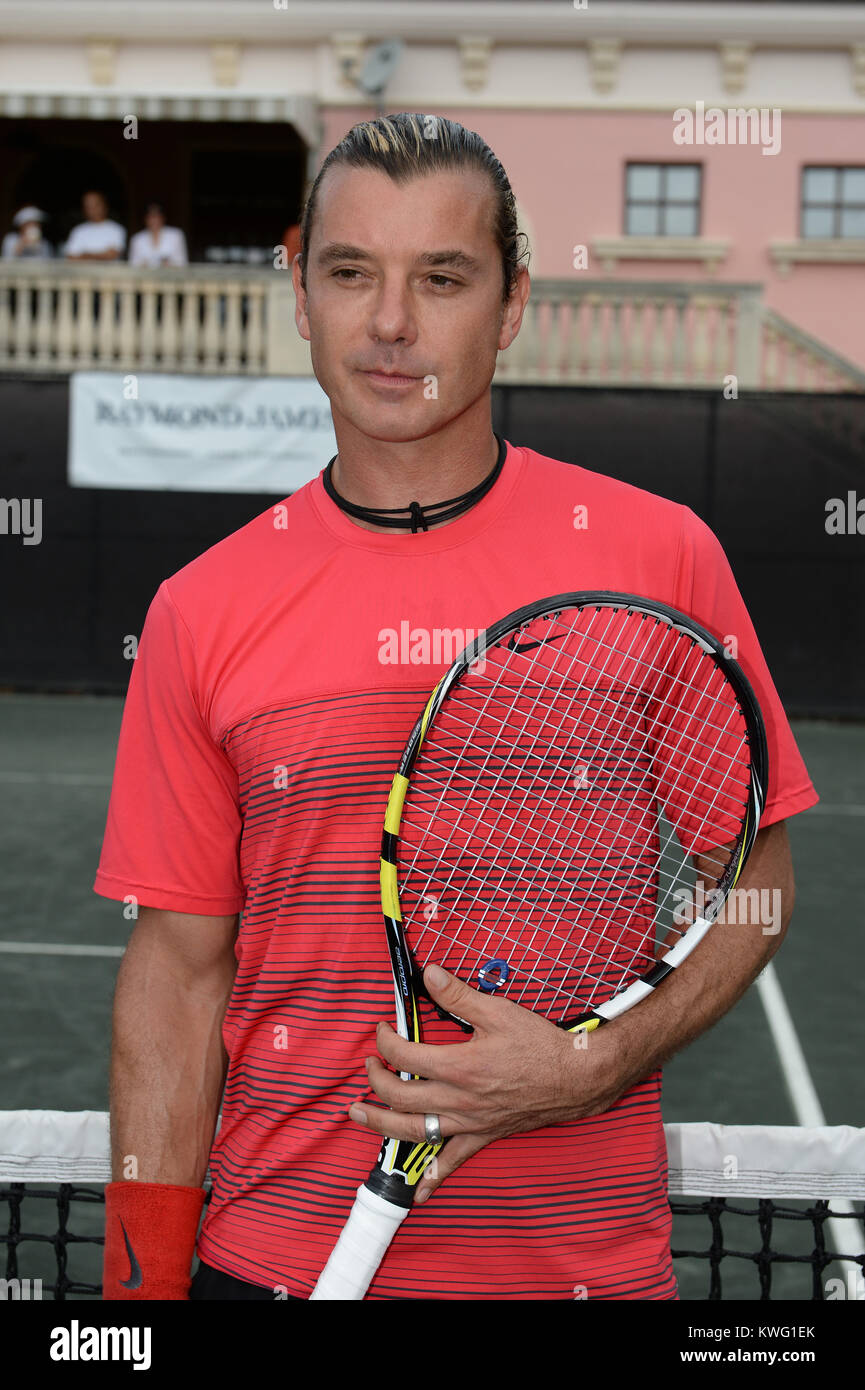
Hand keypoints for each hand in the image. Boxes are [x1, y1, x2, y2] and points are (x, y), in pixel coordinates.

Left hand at [348, 963, 630, 1201]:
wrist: (576, 1077)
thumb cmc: (539, 1044)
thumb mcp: (497, 1011)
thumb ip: (458, 995)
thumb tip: (429, 974)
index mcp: (459, 1065)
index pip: (404, 1054)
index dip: (385, 1040)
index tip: (383, 1029)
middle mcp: (458, 1098)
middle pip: (399, 1094)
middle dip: (375, 1079)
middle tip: (369, 1064)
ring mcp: (469, 1121)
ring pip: (414, 1130)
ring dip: (381, 1123)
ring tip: (358, 1114)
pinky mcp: (483, 1135)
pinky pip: (453, 1161)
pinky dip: (433, 1178)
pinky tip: (417, 1194)